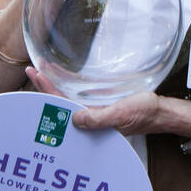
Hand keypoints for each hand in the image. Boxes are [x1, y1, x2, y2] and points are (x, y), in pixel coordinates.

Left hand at [25, 67, 168, 136]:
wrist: (158, 112)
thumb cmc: (142, 113)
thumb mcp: (121, 114)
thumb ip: (98, 119)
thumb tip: (75, 118)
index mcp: (89, 121)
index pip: (61, 104)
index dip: (47, 89)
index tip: (37, 74)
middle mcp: (87, 117)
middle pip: (58, 101)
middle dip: (44, 86)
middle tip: (31, 69)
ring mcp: (91, 111)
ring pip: (65, 97)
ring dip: (52, 84)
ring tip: (41, 70)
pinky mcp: (98, 104)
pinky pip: (77, 94)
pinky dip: (66, 84)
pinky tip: (60, 76)